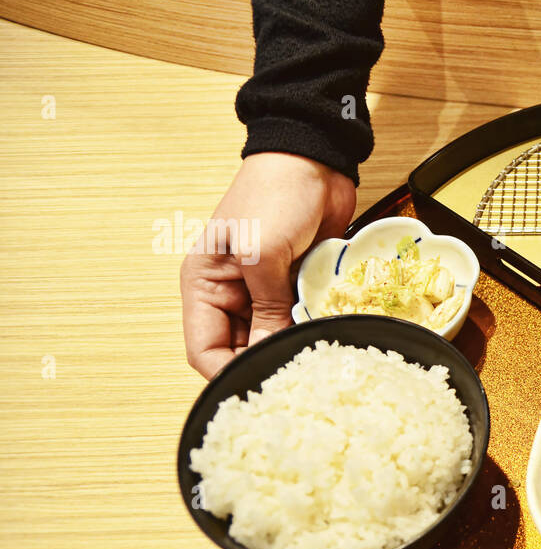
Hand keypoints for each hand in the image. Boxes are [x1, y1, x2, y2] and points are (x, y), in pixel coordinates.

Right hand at [181, 153, 355, 378]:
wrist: (315, 162)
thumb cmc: (276, 194)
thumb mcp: (262, 252)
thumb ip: (265, 307)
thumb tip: (271, 354)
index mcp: (204, 285)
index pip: (203, 349)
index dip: (227, 373)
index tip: (262, 386)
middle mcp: (230, 295)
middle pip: (239, 351)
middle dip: (265, 364)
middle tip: (298, 378)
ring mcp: (264, 293)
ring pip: (273, 341)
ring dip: (292, 350)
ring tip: (316, 361)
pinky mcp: (295, 288)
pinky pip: (300, 324)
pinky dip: (312, 333)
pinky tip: (329, 341)